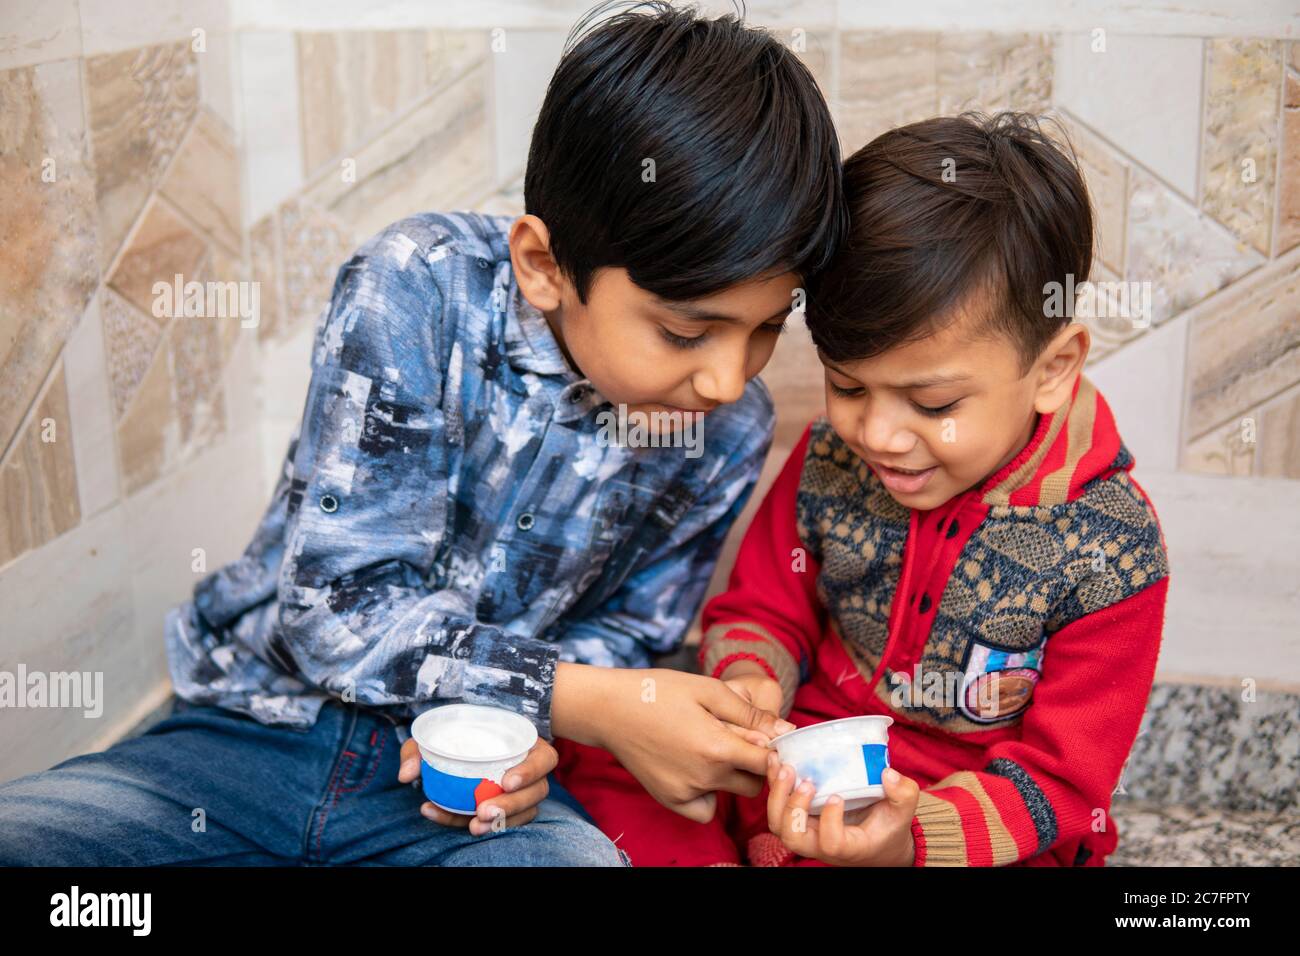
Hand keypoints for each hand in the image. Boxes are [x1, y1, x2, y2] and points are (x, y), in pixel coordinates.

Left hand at [397, 735, 558, 835]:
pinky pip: (509, 823)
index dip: (530, 771)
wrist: (461, 746)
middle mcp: (532, 770)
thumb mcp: (434, 735)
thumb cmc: (456, 735)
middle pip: (537, 792)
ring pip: (526, 812)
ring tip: (474, 827)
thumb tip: (407, 775)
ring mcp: (525, 792)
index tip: (506, 782)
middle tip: (483, 811)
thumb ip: (418, 750)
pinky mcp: (514, 809)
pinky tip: (462, 825)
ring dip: (502, 822)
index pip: (544, 759)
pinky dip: (487, 827)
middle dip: (511, 805)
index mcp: (527, 744)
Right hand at [576, 666, 795, 823]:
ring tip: (711, 749)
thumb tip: (787, 732)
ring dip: (732, 778)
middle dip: (754, 764)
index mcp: (718, 747)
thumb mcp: (709, 690)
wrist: (609, 709)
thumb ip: (750, 715)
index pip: (769, 763)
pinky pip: (705, 810)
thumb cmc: (659, 691)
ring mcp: (685, 792)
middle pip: (754, 783)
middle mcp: (704, 777)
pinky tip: (698, 771)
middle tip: (736, 740)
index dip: (776, 750)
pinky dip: (709, 796)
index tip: (769, 738)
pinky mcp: (670, 800)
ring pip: (730, 795)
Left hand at [765, 752, 918, 865]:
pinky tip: (777, 759)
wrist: (877, 841)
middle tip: (803, 779)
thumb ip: (903, 794)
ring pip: (778, 823)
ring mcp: (808, 832)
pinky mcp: (800, 817)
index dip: (829, 821)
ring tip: (784, 765)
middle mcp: (821, 844)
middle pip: (793, 836)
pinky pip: (779, 805)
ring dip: (777, 794)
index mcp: (848, 847)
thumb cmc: (889, 828)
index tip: (838, 797)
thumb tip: (888, 774)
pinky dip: (774, 783)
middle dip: (791, 807)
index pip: (830, 843)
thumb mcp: (902, 812)